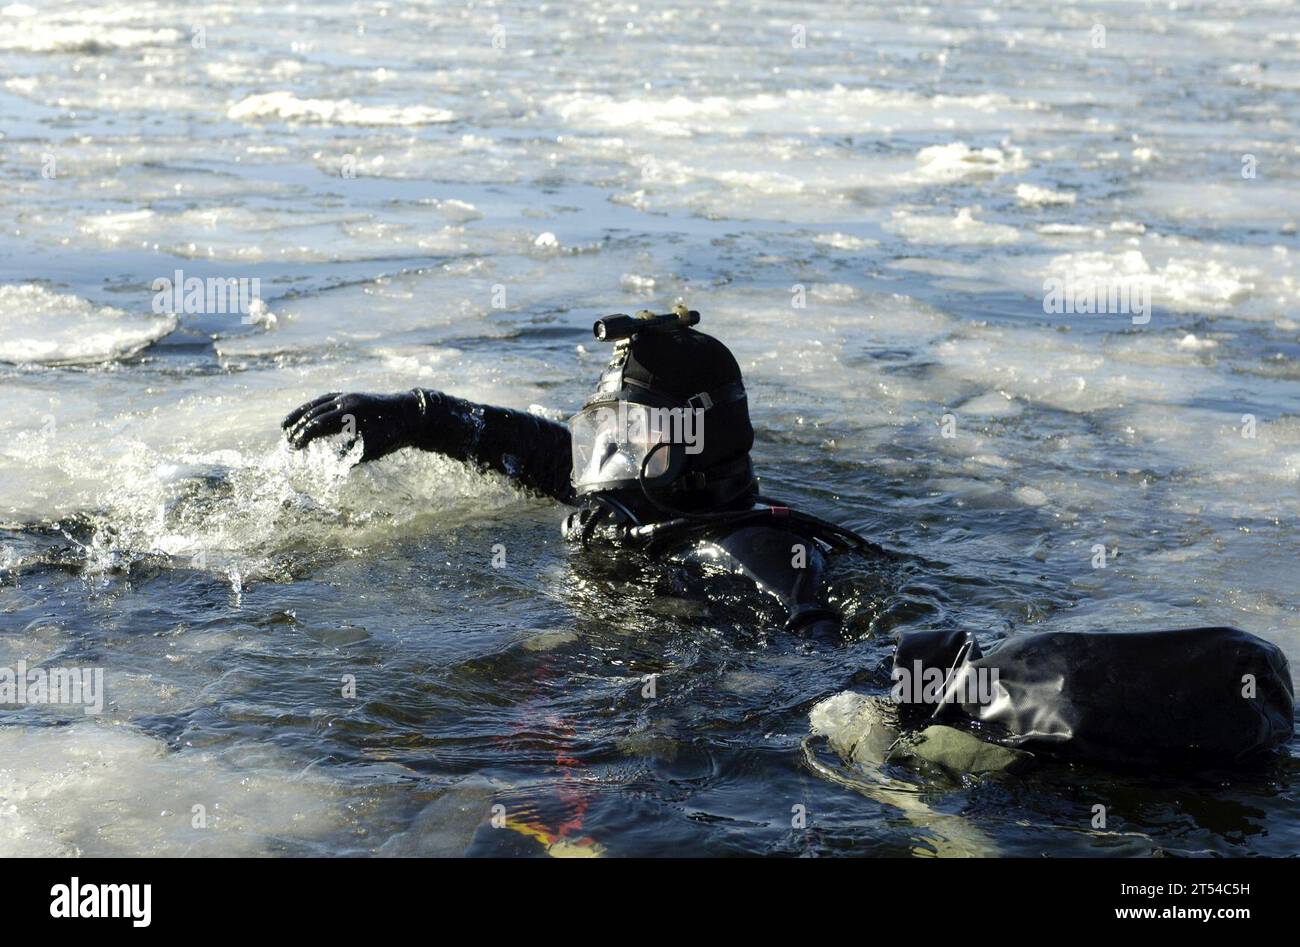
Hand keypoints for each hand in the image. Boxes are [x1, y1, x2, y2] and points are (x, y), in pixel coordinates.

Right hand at [281, 391, 420, 461]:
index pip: (318, 425)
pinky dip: (313, 405)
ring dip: (300, 413)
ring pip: (317, 402)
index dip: (303, 436)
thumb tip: (333, 469)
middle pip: (314, 413)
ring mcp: (348, 396)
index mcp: (351, 414)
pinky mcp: (351, 395)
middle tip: (287, 442)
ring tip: (285, 425)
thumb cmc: (394, 434)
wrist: (412, 413)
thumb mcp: (375, 448)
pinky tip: (307, 413)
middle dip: (298, 427)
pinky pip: (326, 398)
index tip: (293, 447)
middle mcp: (347, 401)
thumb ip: (353, 456)